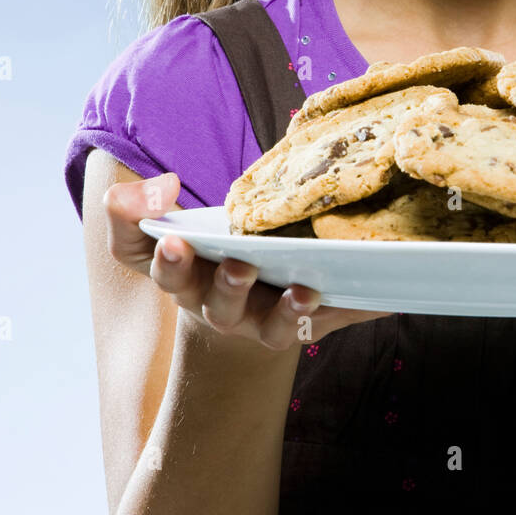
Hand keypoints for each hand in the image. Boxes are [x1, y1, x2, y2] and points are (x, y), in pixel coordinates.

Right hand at [104, 170, 397, 350]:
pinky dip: (356, 310)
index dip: (168, 261)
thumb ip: (134, 206)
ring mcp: (266, 322)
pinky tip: (380, 296)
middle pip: (220, 306)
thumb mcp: (164, 226)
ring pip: (274, 327)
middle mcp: (223, 308)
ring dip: (288, 312)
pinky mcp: (309, 324)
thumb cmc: (205, 250)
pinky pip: (334, 321)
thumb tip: (160, 187)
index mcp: (187, 281)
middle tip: (240, 265)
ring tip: (305, 291)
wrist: (242, 295)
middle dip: (229, 286)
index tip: (174, 242)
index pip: (167, 274)